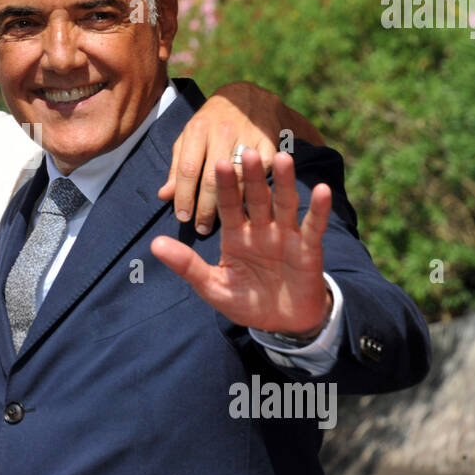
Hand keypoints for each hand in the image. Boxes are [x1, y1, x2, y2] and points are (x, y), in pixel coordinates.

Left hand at [151, 149, 331, 335]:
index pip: (228, 205)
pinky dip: (318, 209)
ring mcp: (286, 236)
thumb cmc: (246, 302)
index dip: (224, 186)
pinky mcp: (309, 248)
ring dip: (285, 182)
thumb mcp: (213, 287)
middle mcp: (261, 229)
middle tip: (245, 151)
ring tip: (282, 157)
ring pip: (285, 203)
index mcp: (236, 235)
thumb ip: (188, 265)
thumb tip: (154, 245)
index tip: (216, 163)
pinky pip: (313, 226)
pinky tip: (321, 189)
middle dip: (251, 176)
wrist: (282, 323)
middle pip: (256, 197)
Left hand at [158, 81, 292, 234]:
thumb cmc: (211, 123)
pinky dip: (253, 194)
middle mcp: (222, 131)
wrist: (249, 98)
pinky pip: (261, 176)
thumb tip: (164, 196)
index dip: (184, 196)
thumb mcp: (189, 138)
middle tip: (200, 228)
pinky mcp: (270, 145)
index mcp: (198, 129)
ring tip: (219, 225)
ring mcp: (248, 137)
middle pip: (213, 178)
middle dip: (205, 207)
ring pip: (238, 180)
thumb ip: (177, 167)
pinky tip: (246, 209)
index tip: (182, 217)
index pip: (188, 168)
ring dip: (229, 206)